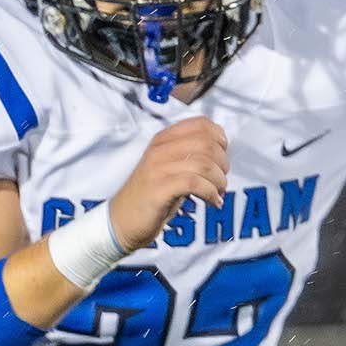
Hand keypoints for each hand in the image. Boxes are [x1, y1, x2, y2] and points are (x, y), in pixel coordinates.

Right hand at [109, 120, 228, 252]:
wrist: (122, 220)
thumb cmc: (151, 195)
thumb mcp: (169, 168)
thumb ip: (189, 155)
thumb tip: (221, 150)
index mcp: (163, 140)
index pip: (200, 124)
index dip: (219, 138)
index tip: (223, 155)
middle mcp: (160, 150)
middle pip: (207, 144)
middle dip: (223, 164)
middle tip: (221, 180)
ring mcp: (158, 168)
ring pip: (204, 164)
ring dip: (219, 181)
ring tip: (218, 193)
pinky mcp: (160, 189)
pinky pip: (195, 183)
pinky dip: (210, 193)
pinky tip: (213, 202)